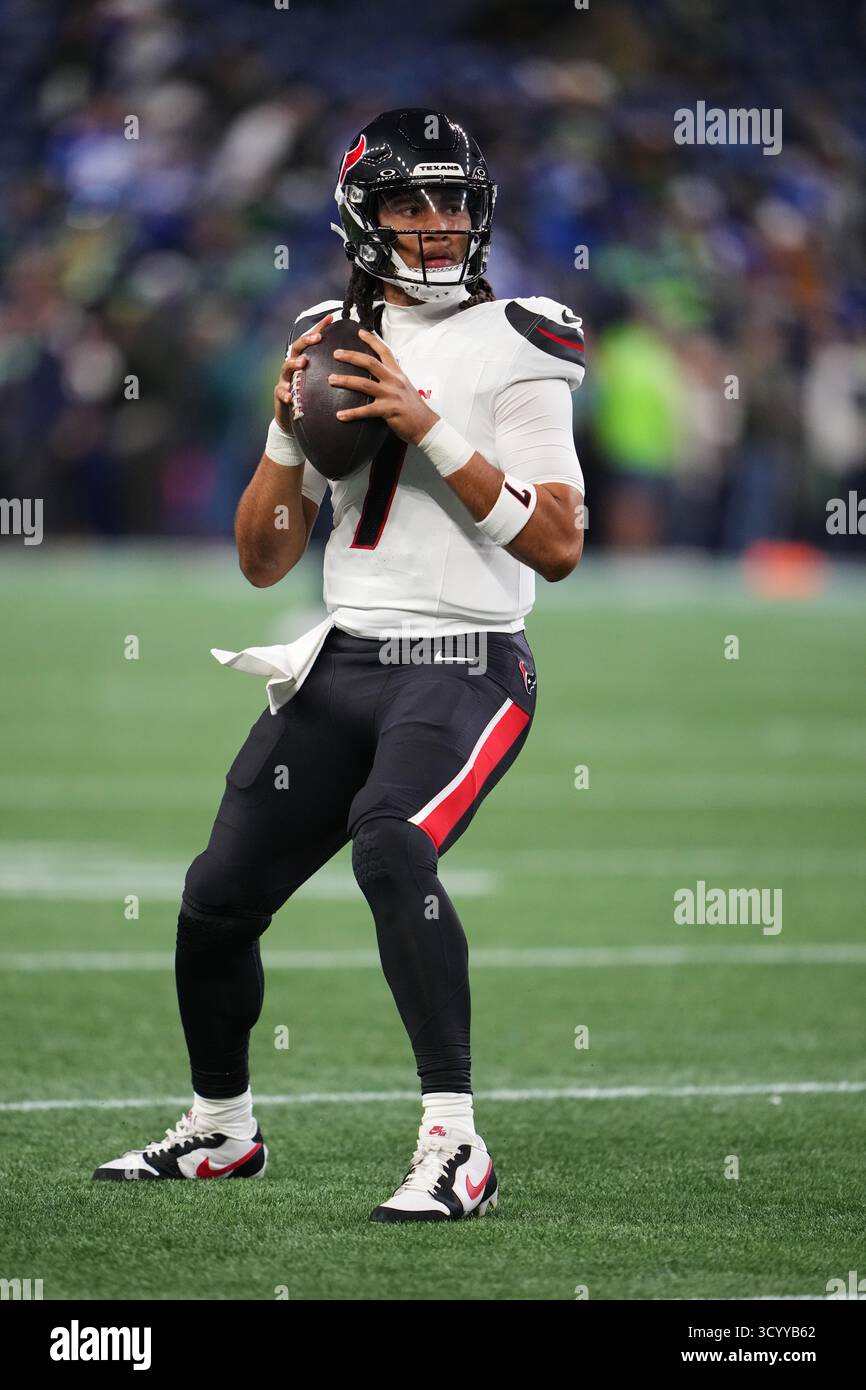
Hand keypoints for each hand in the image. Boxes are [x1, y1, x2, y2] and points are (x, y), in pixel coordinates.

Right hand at [273, 312, 333, 432]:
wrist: (293, 417)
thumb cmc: (311, 396)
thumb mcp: (321, 381)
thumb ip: (332, 369)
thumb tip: (357, 358)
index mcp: (304, 360)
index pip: (311, 340)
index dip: (319, 328)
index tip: (331, 318)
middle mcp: (293, 367)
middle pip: (296, 348)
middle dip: (306, 341)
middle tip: (317, 338)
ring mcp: (285, 380)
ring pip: (286, 367)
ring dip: (294, 363)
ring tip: (303, 362)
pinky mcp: (280, 396)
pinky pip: (281, 393)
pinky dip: (285, 394)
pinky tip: (291, 397)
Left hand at [328, 328, 438, 446]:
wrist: (427, 426)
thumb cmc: (415, 409)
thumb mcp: (405, 388)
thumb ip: (392, 380)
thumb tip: (378, 377)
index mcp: (398, 374)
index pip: (385, 351)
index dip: (372, 340)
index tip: (360, 332)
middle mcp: (394, 381)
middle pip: (370, 363)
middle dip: (352, 356)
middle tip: (336, 354)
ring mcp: (391, 395)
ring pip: (364, 384)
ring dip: (345, 380)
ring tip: (331, 379)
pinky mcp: (389, 410)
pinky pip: (366, 411)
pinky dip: (352, 413)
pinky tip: (340, 415)